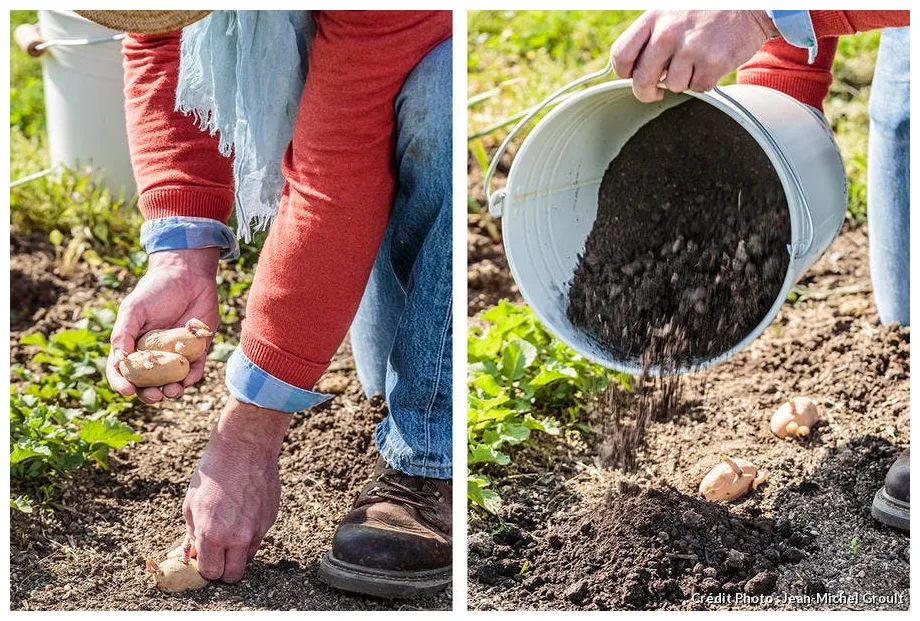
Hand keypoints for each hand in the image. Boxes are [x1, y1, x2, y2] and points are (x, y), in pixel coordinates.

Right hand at [106, 247, 219, 403]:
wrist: (188, 276)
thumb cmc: (156, 290)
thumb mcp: (134, 309)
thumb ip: (124, 333)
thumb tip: (119, 361)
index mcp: (132, 345)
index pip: (122, 370)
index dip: (122, 383)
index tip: (127, 390)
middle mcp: (153, 354)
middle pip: (147, 382)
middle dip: (149, 393)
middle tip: (154, 396)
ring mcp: (175, 354)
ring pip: (171, 381)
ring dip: (171, 390)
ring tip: (173, 390)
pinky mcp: (197, 350)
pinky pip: (194, 370)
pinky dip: (192, 377)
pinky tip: (189, 378)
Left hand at [183, 398, 291, 582]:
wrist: (245, 448)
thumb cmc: (213, 472)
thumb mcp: (191, 504)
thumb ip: (192, 534)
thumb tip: (193, 553)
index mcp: (213, 535)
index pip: (211, 573)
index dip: (205, 568)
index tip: (204, 558)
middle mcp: (238, 537)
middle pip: (233, 576)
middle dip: (224, 570)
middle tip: (218, 554)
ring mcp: (257, 529)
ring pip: (248, 557)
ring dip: (238, 551)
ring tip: (230, 527)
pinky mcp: (270, 519)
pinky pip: (258, 536)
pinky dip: (250, 531)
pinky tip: (243, 509)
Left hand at [611, 10, 779, 101]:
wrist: (750, 5)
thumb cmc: (706, 11)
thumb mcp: (670, 13)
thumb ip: (649, 37)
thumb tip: (632, 71)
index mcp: (653, 18)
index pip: (621, 55)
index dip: (623, 73)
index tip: (631, 77)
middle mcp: (668, 33)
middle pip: (641, 80)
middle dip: (646, 92)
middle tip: (654, 93)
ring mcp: (690, 48)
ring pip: (672, 87)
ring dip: (682, 82)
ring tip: (694, 63)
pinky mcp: (711, 62)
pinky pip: (697, 88)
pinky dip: (703, 82)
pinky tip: (709, 63)